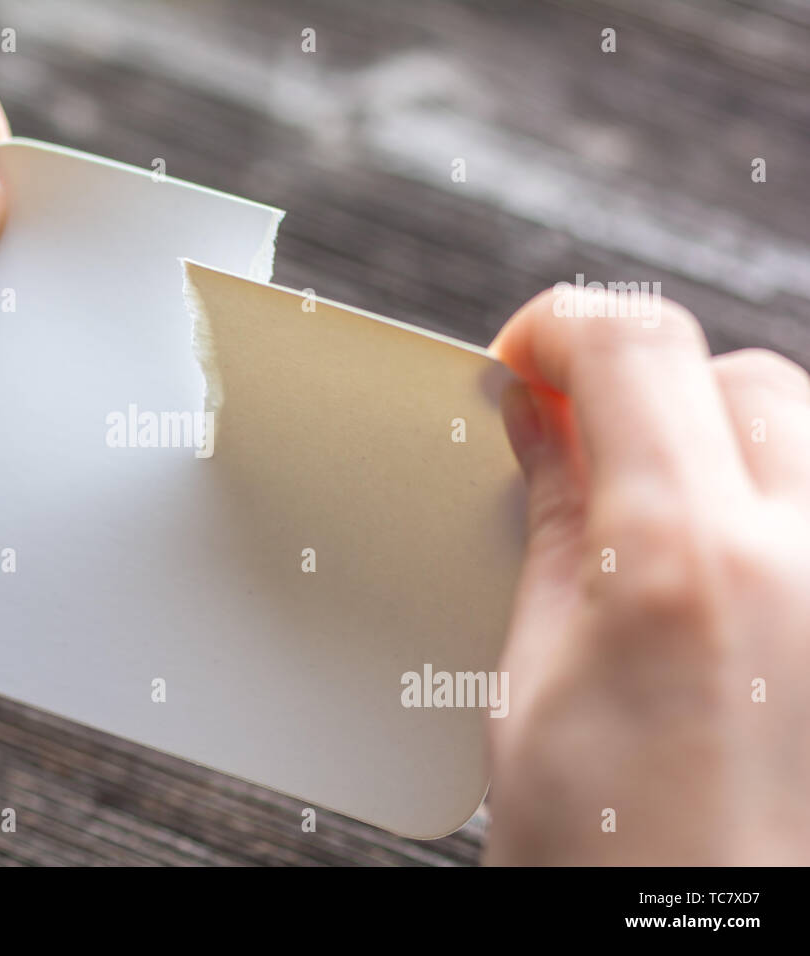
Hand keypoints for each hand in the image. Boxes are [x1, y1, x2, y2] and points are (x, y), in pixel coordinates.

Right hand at [487, 286, 809, 863]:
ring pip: (804, 430)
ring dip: (719, 442)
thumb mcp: (533, 682)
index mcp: (684, 566)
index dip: (560, 327)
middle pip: (734, 373)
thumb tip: (536, 419)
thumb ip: (551, 524)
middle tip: (571, 453)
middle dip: (641, 391)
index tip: (522, 363)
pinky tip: (725, 569)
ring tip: (652, 521)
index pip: (634, 344)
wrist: (712, 941)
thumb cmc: (611, 865)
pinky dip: (774, 504)